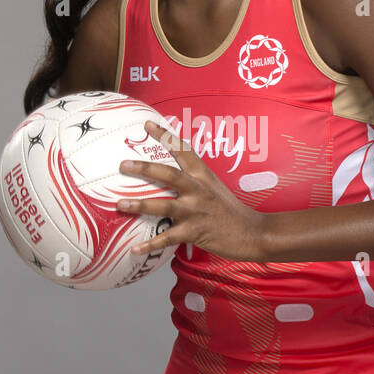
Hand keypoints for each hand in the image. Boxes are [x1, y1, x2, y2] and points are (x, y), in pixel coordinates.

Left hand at [115, 120, 266, 261]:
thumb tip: (170, 177)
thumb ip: (195, 180)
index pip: (183, 151)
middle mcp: (198, 190)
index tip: (147, 124)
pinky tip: (134, 249)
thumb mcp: (215, 188)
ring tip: (120, 205)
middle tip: (123, 165)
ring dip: (140, 205)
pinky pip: (168, 238)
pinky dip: (150, 244)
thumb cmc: (231, 211)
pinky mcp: (195, 232)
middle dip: (145, 169)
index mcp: (203, 176)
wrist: (253, 233)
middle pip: (169, 174)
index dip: (165, 136)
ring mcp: (196, 211)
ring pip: (164, 206)